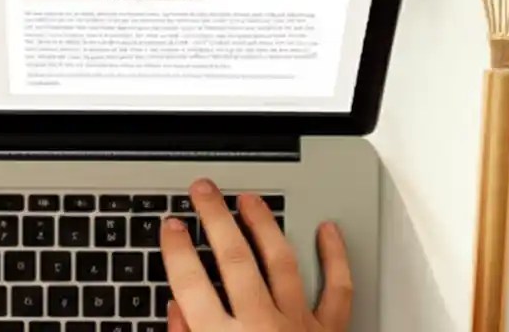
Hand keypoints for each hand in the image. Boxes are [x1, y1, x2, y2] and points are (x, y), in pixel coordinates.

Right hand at [161, 179, 352, 331]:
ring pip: (281, 261)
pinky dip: (335, 257)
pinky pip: (337, 289)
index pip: (191, 284)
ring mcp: (298, 326)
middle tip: (205, 190)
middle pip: (235, 258)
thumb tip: (177, 310)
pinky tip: (328, 231)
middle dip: (216, 217)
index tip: (171, 226)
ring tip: (250, 199)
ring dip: (265, 224)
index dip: (177, 250)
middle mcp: (261, 327)